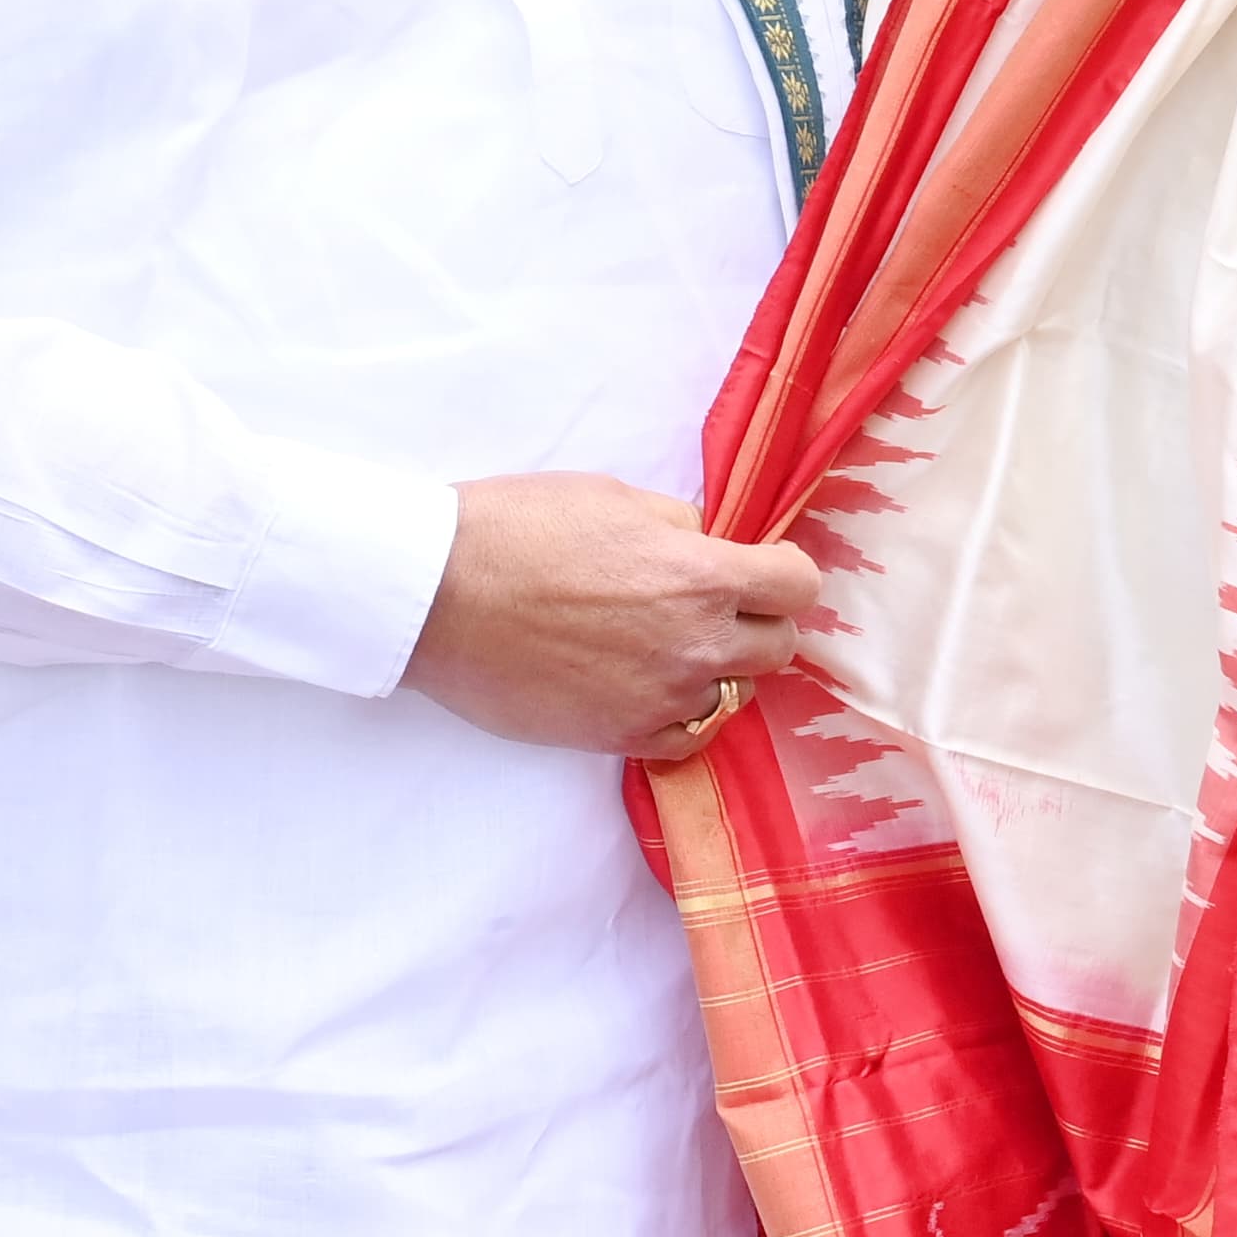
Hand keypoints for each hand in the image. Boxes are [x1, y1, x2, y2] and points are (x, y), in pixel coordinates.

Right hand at [402, 473, 821, 758]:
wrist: (438, 594)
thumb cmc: (520, 528)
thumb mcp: (617, 497)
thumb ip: (680, 528)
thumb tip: (706, 545)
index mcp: (701, 576)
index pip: (799, 586)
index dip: (784, 570)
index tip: (763, 566)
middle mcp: (694, 645)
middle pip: (779, 646)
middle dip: (760, 620)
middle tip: (721, 604)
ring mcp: (659, 698)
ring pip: (737, 695)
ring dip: (722, 668)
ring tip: (677, 644)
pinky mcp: (618, 736)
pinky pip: (687, 738)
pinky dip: (683, 714)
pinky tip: (656, 686)